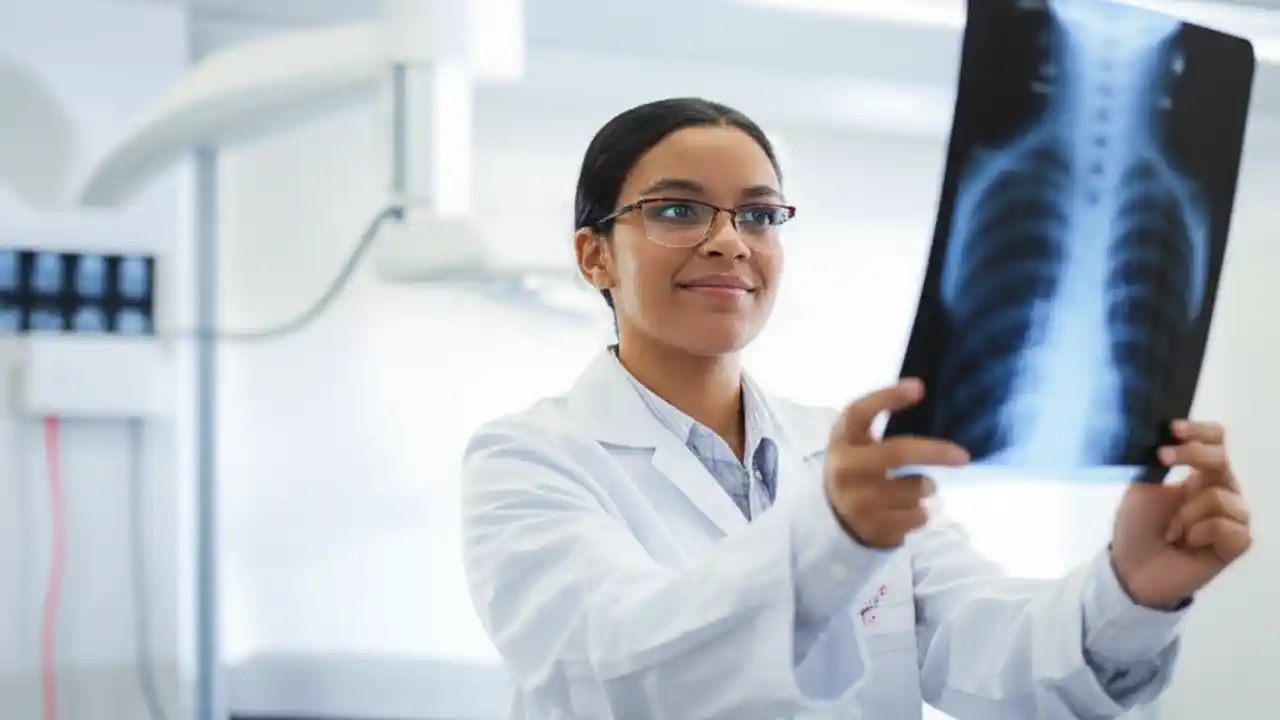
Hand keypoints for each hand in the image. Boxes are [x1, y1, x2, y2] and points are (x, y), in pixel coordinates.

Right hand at [824, 379, 970, 548]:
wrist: (836, 518)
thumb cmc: (859, 469)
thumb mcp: (860, 444)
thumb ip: (881, 426)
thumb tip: (922, 393)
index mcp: (842, 441)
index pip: (858, 412)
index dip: (886, 398)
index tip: (919, 387)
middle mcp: (844, 470)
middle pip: (895, 453)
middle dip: (934, 452)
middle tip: (963, 456)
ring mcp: (855, 502)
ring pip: (913, 489)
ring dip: (924, 487)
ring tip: (918, 488)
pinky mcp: (871, 528)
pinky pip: (916, 516)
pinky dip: (920, 512)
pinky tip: (908, 509)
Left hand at [1111, 420, 1251, 609]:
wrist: (1132, 568)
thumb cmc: (1136, 527)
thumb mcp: (1141, 488)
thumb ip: (1158, 464)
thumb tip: (1166, 436)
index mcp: (1199, 476)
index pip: (1216, 442)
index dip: (1201, 431)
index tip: (1175, 428)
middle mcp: (1220, 491)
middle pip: (1222, 460)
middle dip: (1192, 454)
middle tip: (1163, 459)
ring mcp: (1232, 517)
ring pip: (1221, 496)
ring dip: (1188, 512)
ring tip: (1174, 531)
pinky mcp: (1237, 544)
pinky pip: (1227, 526)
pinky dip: (1201, 532)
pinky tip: (1189, 544)